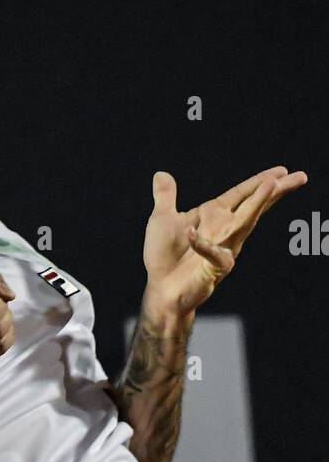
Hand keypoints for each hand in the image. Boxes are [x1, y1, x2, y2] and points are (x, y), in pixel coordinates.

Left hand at [142, 165, 307, 317]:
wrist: (162, 290)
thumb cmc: (164, 257)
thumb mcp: (161, 220)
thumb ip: (166, 197)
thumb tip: (161, 174)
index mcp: (214, 215)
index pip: (242, 194)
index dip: (260, 181)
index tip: (283, 171)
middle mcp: (224, 230)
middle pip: (255, 206)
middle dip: (276, 190)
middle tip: (299, 177)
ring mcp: (223, 249)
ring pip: (244, 223)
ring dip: (257, 204)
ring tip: (271, 186)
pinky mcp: (215, 268)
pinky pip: (212, 253)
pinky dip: (202, 244)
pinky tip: (190, 232)